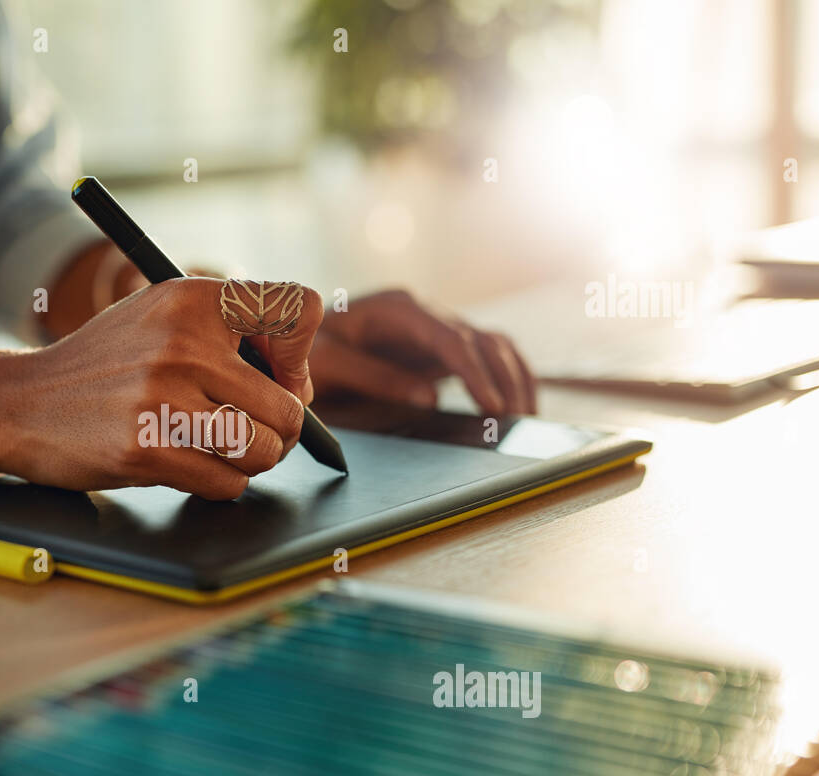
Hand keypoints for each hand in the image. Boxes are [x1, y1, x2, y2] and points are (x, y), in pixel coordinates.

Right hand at [0, 276, 322, 498]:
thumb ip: (230, 334)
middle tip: (246, 430)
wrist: (20, 402)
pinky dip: (218, 485)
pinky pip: (225, 484)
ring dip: (249, 462)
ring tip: (217, 449)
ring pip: (263, 450)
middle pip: (289, 406)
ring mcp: (163, 396)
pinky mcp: (145, 448)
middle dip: (277, 431)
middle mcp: (183, 341)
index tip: (277, 379)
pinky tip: (186, 464)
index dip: (300, 359)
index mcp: (194, 298)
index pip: (300, 312)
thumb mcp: (162, 317)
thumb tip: (302, 388)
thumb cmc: (105, 366)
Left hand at [309, 290, 536, 415]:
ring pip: (492, 345)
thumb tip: (429, 398)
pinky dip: (507, 377)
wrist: (293, 337)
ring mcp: (434, 328)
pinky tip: (518, 405)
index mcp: (398, 308)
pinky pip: (485, 356)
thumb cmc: (305, 347)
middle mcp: (424, 312)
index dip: (475, 373)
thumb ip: (375, 377)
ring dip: (514, 379)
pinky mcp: (438, 348)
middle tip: (516, 423)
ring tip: (525, 420)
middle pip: (481, 340)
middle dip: (504, 381)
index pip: (451, 338)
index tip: (492, 404)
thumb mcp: (328, 363)